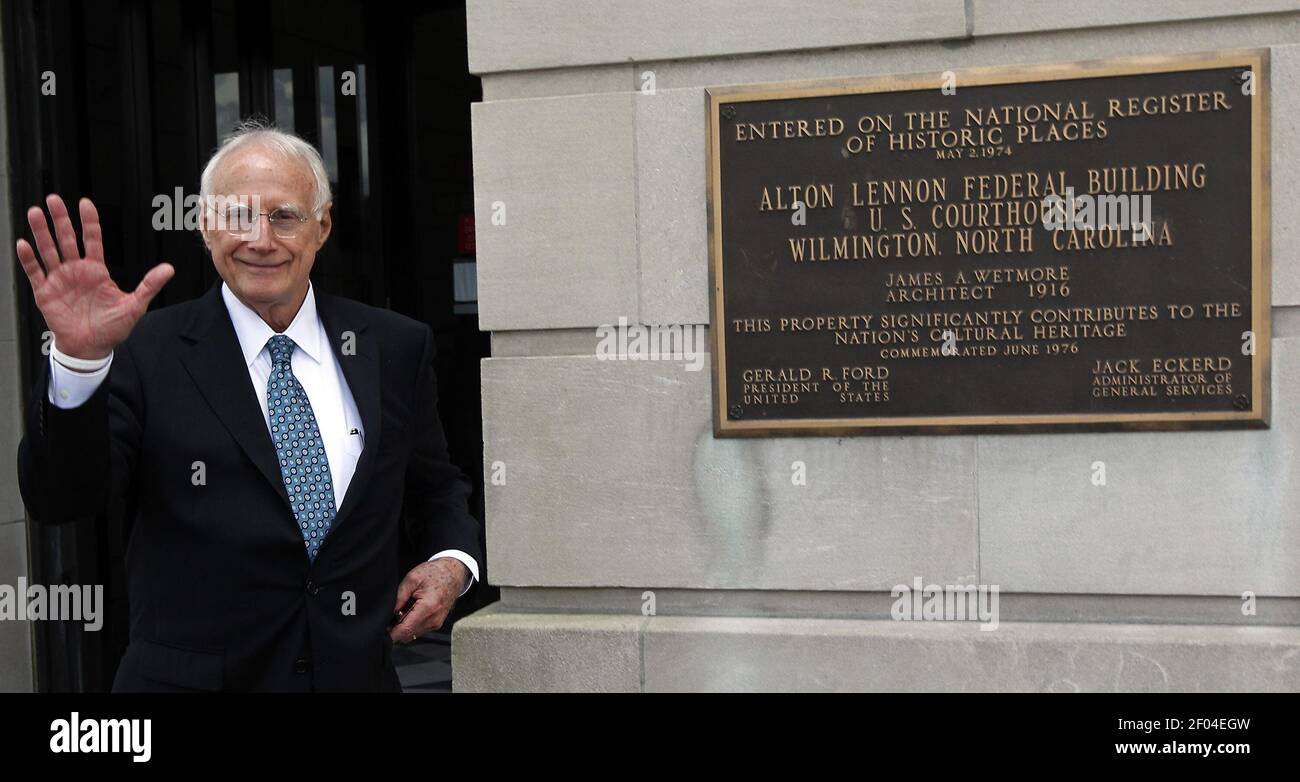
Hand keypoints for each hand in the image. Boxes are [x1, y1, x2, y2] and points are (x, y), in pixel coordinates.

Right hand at [16, 194, 172, 359]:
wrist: (91, 348)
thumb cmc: (112, 328)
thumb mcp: (134, 305)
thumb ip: (149, 285)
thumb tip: (169, 269)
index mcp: (96, 270)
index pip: (92, 240)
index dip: (88, 221)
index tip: (84, 203)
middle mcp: (75, 270)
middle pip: (66, 239)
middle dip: (60, 219)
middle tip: (53, 200)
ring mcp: (59, 280)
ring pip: (48, 250)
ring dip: (41, 232)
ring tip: (35, 213)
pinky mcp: (45, 292)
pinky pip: (34, 272)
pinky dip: (28, 259)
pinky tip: (23, 244)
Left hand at [389, 558, 468, 643]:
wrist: (454, 573)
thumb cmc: (435, 573)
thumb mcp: (412, 578)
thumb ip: (400, 596)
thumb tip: (389, 613)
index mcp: (428, 607)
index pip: (405, 630)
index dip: (391, 634)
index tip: (382, 631)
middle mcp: (434, 619)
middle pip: (408, 634)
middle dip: (396, 629)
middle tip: (390, 616)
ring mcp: (436, 623)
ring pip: (413, 634)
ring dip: (404, 626)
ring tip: (404, 610)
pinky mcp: (436, 623)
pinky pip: (419, 630)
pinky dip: (412, 624)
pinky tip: (412, 612)